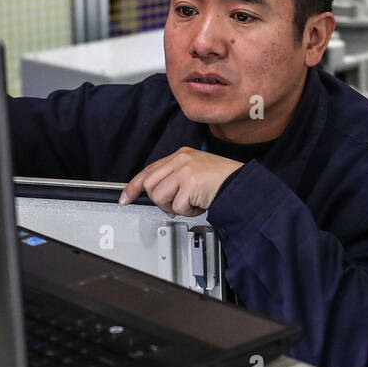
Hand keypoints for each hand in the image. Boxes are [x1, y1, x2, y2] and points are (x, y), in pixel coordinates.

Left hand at [118, 146, 241, 216]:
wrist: (241, 184)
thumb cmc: (222, 180)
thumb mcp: (195, 171)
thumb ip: (175, 176)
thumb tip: (155, 191)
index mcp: (181, 155)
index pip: (149, 170)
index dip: (134, 186)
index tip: (125, 197)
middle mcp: (181, 159)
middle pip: (150, 185)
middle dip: (161, 200)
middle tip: (177, 202)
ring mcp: (185, 170)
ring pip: (159, 196)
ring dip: (174, 206)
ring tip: (191, 202)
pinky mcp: (190, 184)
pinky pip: (176, 206)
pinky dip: (188, 211)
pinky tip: (199, 204)